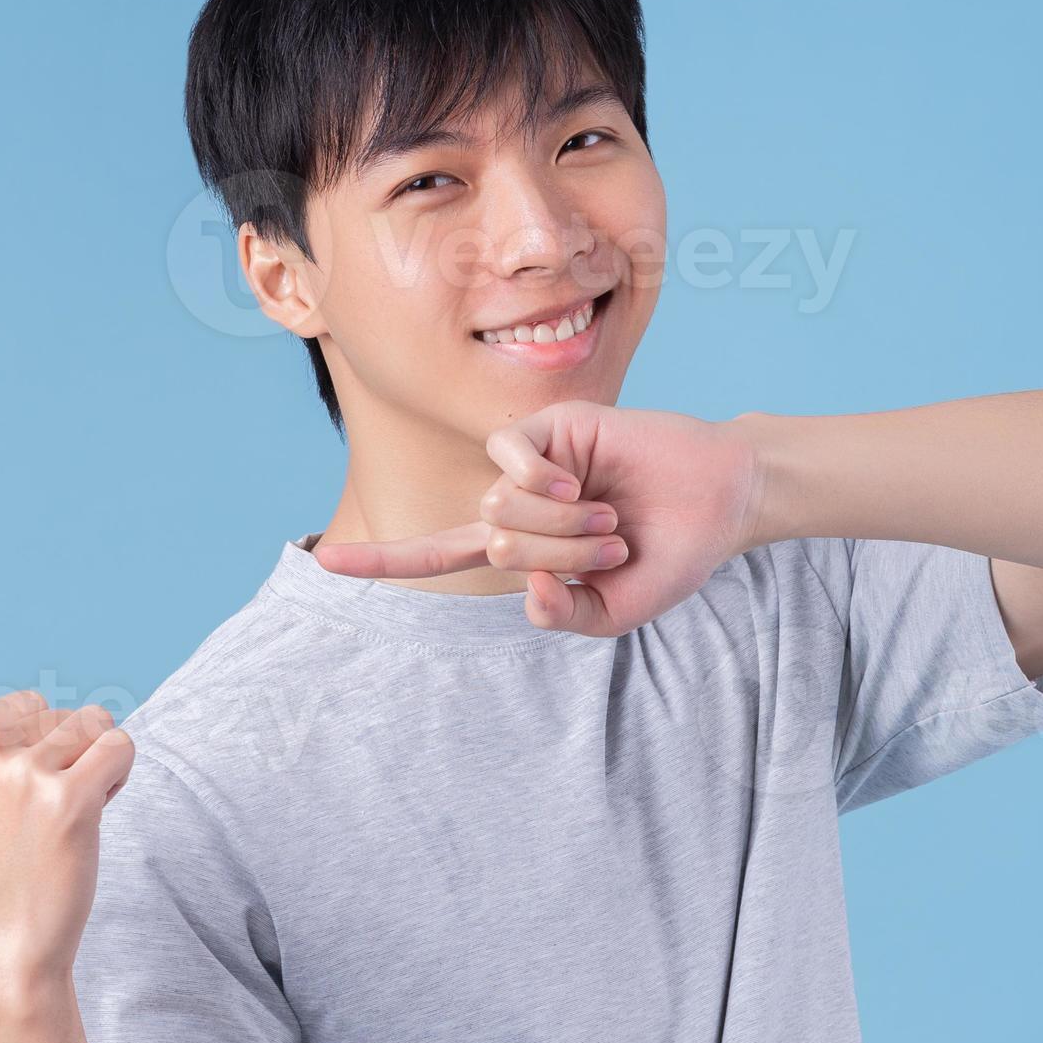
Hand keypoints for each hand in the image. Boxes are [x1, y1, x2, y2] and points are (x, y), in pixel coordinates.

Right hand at [0, 689, 136, 1008]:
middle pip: (64, 715)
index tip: (9, 806)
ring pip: (96, 726)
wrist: (2, 946)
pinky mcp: (66, 797)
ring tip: (62, 821)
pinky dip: (119, 778)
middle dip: (67, 759)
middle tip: (37, 821)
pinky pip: (120, 747)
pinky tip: (92, 818)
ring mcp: (20, 773)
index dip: (34, 754)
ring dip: (95, 771)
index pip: (28, 706)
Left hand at [313, 402, 763, 636]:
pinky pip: (510, 459)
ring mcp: (529, 464)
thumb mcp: (613, 613)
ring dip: (563, 526)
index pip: (437, 556)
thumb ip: (562, 616)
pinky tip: (580, 482)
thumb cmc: (667, 556)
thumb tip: (521, 582)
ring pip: (499, 508)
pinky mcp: (549, 427)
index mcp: (519, 549)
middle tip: (610, 543)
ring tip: (610, 515)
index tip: (323, 561)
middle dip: (558, 556)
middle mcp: (513, 504)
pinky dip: (542, 482)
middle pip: (490, 545)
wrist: (719, 503)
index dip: (381, 560)